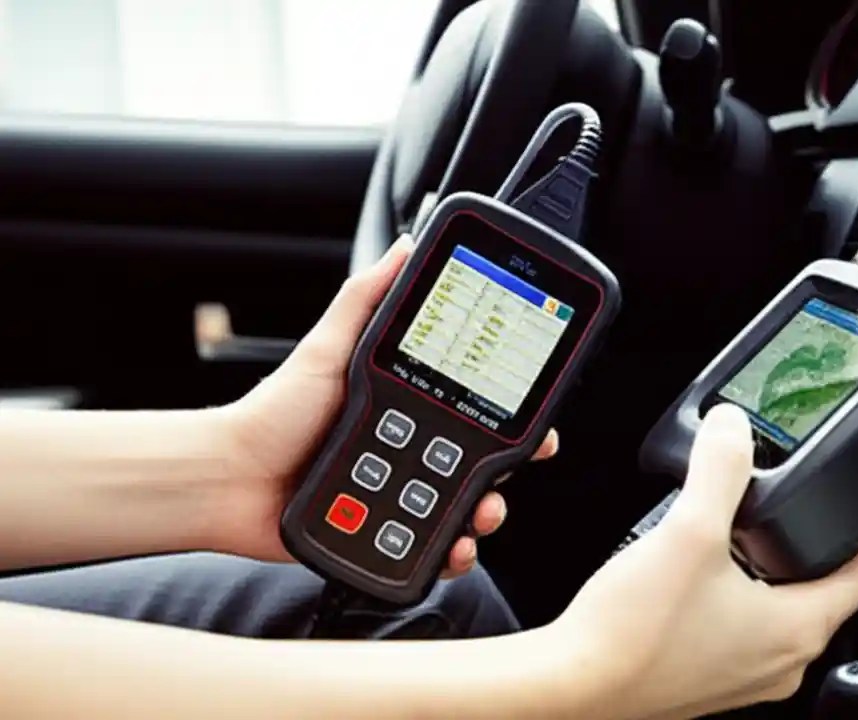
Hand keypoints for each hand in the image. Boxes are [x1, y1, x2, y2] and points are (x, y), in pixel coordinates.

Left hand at [211, 237, 558, 572]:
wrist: (232, 481)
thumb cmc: (275, 414)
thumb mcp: (329, 347)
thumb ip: (366, 298)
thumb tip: (405, 245)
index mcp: (412, 402)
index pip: (478, 404)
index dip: (514, 412)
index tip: (536, 418)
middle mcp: (417, 446)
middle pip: (486, 459)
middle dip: (510, 467)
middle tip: (514, 467)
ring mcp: (406, 491)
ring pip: (469, 506)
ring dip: (488, 513)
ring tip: (479, 514)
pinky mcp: (390, 534)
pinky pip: (435, 547)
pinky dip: (452, 551)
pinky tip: (452, 545)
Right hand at [554, 404, 857, 719]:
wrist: (571, 688)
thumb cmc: (633, 632)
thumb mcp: (688, 531)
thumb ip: (719, 470)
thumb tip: (734, 428)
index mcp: (795, 631)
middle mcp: (778, 664)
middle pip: (825, 597)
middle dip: (820, 552)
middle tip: (811, 510)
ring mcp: (741, 679)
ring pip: (781, 616)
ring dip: (776, 576)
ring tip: (752, 534)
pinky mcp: (705, 682)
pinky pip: (741, 634)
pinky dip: (739, 601)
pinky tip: (704, 577)